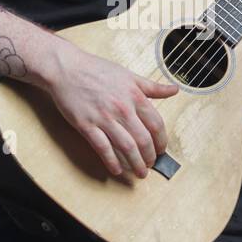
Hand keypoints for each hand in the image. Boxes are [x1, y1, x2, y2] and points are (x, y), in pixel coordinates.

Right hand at [44, 40, 178, 178]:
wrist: (66, 68)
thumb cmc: (96, 70)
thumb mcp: (129, 75)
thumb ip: (152, 86)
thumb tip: (174, 89)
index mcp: (135, 96)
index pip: (156, 124)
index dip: (162, 141)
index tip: (161, 150)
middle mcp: (123, 109)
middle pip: (144, 140)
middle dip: (150, 157)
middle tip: (151, 165)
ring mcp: (104, 118)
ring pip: (126, 147)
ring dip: (135, 164)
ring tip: (140, 173)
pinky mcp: (87, 125)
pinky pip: (103, 148)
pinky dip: (112, 162)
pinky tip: (116, 170)